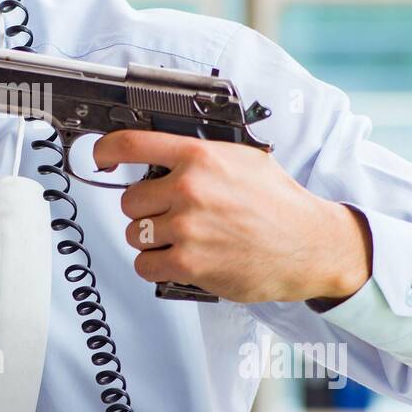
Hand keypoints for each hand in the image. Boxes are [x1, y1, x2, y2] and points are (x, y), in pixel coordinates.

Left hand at [93, 130, 372, 304]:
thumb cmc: (280, 204)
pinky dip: (157, 266)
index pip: (130, 145)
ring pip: (136, 234)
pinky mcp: (190, 264)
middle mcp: (190, 189)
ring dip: (152, 240)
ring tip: (183, 239)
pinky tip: (179, 260)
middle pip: (130, 200)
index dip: (106, 151)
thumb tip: (162, 153)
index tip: (101, 157)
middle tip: (171, 215)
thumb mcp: (244, 159)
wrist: (310, 245)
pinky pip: (146, 266)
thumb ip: (201, 155)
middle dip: (146, 209)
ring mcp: (188, 228)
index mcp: (200, 157)